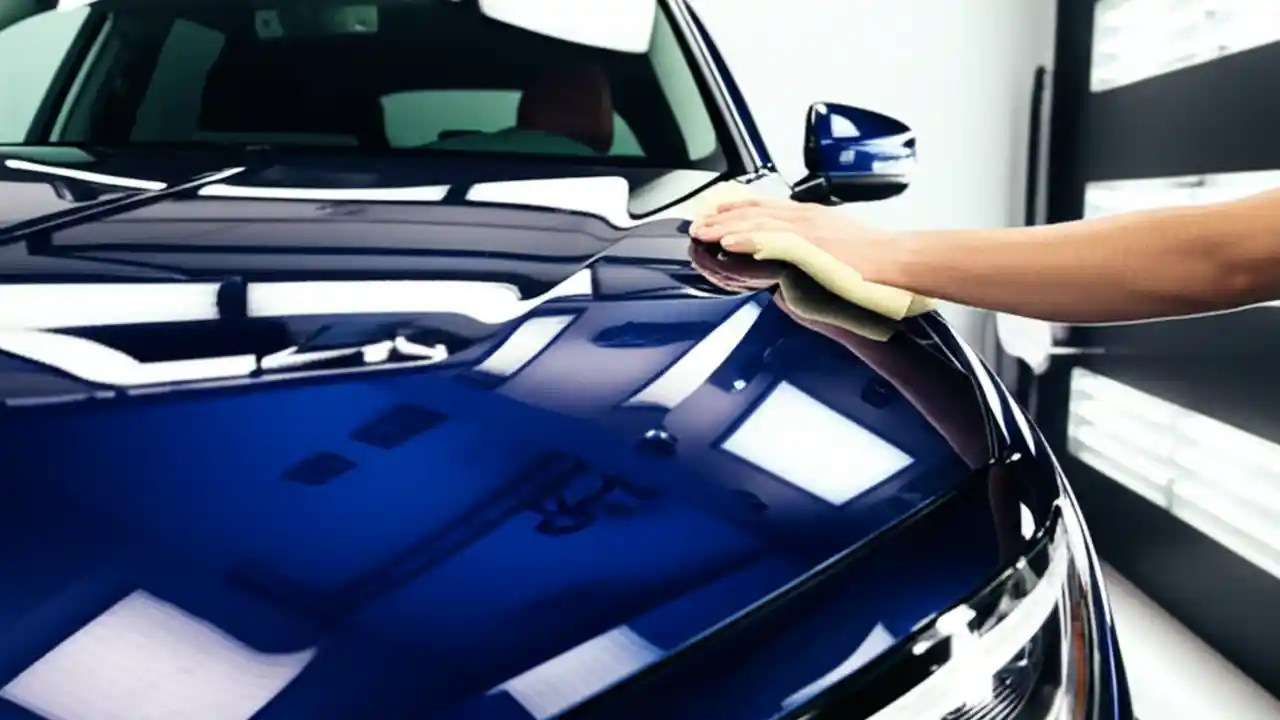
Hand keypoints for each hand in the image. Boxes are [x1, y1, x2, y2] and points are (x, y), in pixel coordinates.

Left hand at [689, 198, 899, 283]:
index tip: (715, 210)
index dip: (736, 207)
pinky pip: (771, 242)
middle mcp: (805, 218)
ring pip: (756, 224)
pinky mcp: (810, 247)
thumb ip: (810, 245)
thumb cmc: (875, 260)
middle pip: (754, 213)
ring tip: (703, 233)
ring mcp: (806, 231)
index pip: (765, 206)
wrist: (898, 262)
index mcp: (810, 216)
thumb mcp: (837, 242)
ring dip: (725, 228)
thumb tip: (794, 254)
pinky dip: (747, 240)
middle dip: (722, 218)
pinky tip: (728, 243)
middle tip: (697, 225)